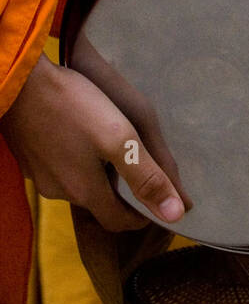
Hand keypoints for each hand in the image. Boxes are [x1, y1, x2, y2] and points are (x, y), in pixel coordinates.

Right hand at [0, 56, 186, 231]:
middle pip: (98, 204)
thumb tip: (175, 214)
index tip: (158, 203)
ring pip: (77, 185)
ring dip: (98, 176)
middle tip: (142, 174)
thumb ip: (147, 176)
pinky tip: (84, 139)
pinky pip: (59, 167)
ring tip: (116, 153)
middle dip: (122, 195)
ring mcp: (39, 174)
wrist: (17, 81)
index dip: (142, 216)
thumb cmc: (72, 106)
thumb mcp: (120, 139)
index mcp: (85, 191)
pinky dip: (77, 161)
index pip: (119, 222)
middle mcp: (59, 191)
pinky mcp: (28, 156)